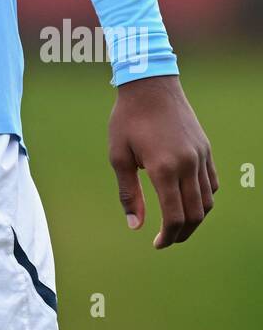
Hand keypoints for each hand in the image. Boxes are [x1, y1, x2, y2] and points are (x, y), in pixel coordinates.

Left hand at [108, 75, 216, 247]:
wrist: (150, 85)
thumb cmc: (128, 119)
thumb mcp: (119, 156)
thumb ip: (128, 193)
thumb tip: (135, 226)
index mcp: (164, 168)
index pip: (174, 217)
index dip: (168, 237)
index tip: (157, 244)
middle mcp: (188, 164)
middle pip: (195, 215)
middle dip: (182, 234)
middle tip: (167, 240)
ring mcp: (200, 156)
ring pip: (207, 201)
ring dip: (195, 219)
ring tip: (177, 225)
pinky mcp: (206, 149)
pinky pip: (212, 183)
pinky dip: (204, 199)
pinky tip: (188, 201)